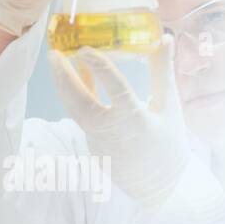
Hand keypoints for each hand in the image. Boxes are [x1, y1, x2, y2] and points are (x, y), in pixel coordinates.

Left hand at [48, 34, 190, 207]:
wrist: (160, 185)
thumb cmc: (168, 143)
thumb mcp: (170, 106)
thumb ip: (163, 71)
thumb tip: (166, 37)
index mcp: (136, 120)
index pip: (115, 89)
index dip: (99, 67)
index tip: (84, 49)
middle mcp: (112, 132)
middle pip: (80, 102)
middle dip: (64, 77)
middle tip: (55, 54)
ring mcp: (98, 143)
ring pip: (75, 111)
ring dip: (65, 86)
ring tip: (59, 62)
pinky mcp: (91, 148)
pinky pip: (81, 119)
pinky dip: (76, 99)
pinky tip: (76, 80)